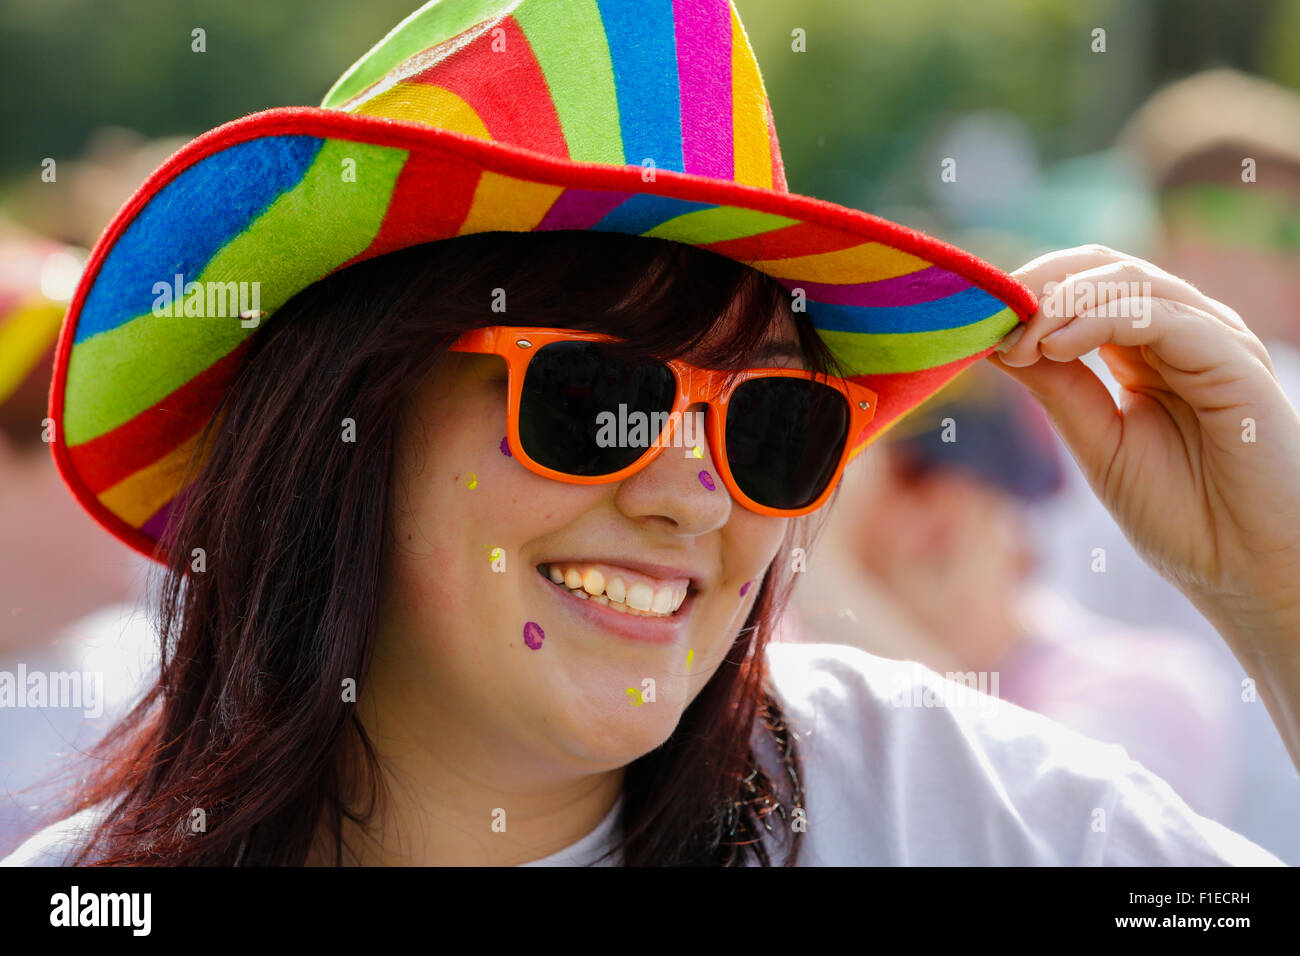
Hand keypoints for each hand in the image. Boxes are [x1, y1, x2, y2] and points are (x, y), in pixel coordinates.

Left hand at [987, 245, 1299, 645]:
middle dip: (1038, 285)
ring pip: (1129, 282)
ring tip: (1016, 339)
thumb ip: (1058, 386)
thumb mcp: (1098, 440)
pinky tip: (1055, 345)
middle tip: (987, 314)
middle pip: (1103, 269)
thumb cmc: (1180, 513)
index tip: (973, 321)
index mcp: (1149, 350)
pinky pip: (1163, 315)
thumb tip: (998, 341)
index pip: (1084, 287)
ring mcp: (1213, 341)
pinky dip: (1101, 319)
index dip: (1027, 294)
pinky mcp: (1234, 361)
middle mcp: (1183, 333)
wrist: (1247, 569)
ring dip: (1060, 302)